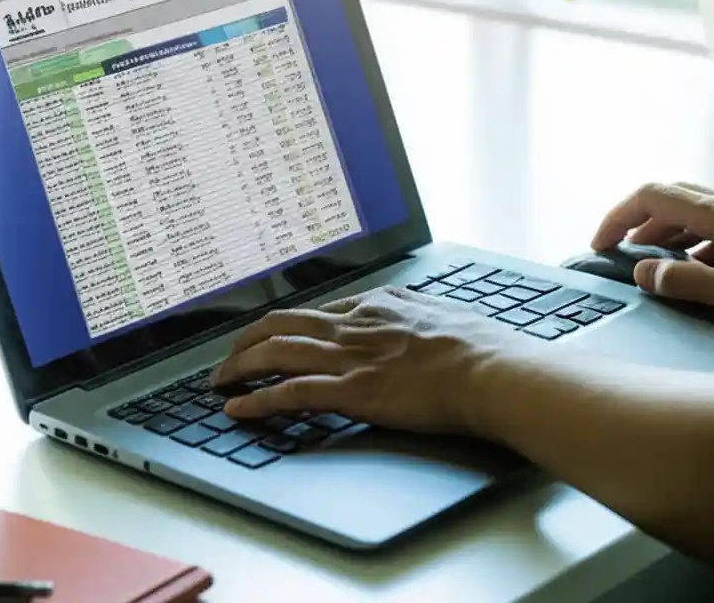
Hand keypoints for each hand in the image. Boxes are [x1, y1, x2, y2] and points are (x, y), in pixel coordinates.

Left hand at [208, 287, 538, 436]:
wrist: (494, 373)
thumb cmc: (483, 350)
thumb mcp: (443, 314)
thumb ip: (417, 312)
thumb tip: (416, 311)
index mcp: (377, 305)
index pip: (316, 310)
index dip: (287, 325)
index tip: (272, 335)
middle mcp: (354, 326)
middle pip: (281, 324)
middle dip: (247, 340)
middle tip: (230, 357)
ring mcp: (349, 357)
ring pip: (274, 353)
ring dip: (239, 367)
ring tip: (218, 382)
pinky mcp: (351, 391)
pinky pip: (289, 393)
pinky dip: (256, 400)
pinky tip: (237, 408)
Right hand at [592, 182, 713, 319]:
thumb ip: (688, 282)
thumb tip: (641, 273)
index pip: (651, 197)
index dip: (617, 217)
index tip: (600, 246)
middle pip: (670, 198)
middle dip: (637, 223)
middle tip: (622, 254)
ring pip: (694, 210)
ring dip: (665, 232)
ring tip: (654, 264)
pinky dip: (692, 241)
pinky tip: (698, 269)